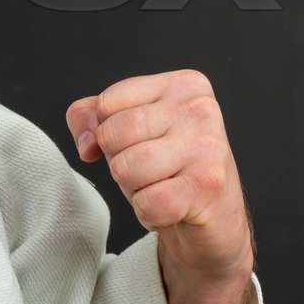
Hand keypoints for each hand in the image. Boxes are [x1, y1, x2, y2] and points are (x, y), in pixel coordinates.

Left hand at [66, 69, 253, 284]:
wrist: (216, 218)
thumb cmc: (169, 167)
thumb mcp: (126, 130)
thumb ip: (89, 117)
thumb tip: (87, 143)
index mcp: (182, 85)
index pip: (107, 103)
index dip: (106, 133)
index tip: (136, 145)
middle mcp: (199, 108)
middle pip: (113, 134)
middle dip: (118, 162)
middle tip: (149, 171)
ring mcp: (208, 145)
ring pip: (126, 168)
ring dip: (133, 188)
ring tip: (161, 186)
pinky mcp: (209, 184)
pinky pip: (148, 203)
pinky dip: (149, 213)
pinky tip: (172, 207)